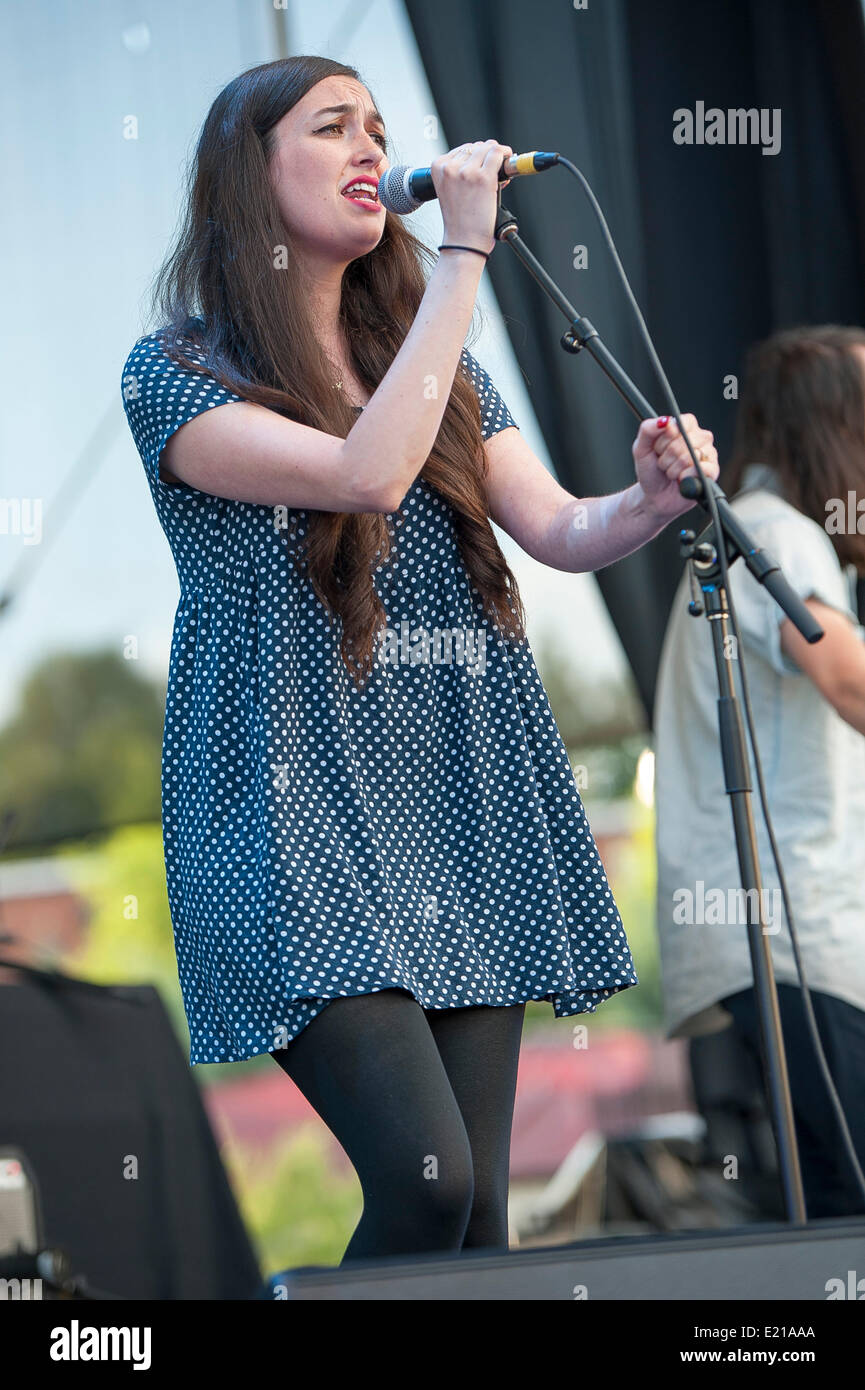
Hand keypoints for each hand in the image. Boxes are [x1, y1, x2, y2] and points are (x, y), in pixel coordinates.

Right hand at [432, 139, 512, 256]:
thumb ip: (459, 171)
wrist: (463, 243)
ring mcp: (466, 171)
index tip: (482, 168)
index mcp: (437, 168)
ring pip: (488, 148)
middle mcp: (450, 167)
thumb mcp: (450, 190)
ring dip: (497, 157)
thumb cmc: (460, 221)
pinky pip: (498, 153)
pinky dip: (506, 155)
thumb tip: (485, 153)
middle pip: (476, 147)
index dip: (476, 158)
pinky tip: (509, 161)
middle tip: (493, 173)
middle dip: (487, 157)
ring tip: (499, 175)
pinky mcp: (483, 178)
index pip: (462, 149)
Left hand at [631, 413, 719, 521]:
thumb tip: (664, 421)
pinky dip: (684, 478)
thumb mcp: (641, 448)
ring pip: (689, 457)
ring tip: (671, 472)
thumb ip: (648, 429)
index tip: (658, 449)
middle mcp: (700, 437)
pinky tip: (682, 480)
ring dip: (672, 469)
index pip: (679, 424)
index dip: (664, 440)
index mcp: (685, 426)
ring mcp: (708, 453)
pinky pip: (700, 470)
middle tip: (664, 463)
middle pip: (683, 442)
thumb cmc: (650, 471)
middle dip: (666, 457)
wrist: (654, 497)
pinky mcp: (713, 471)